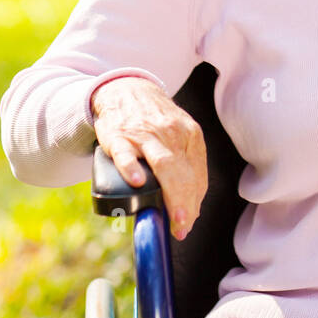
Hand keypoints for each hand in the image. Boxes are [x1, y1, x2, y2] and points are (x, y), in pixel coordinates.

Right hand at [91, 76, 206, 239]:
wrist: (127, 89)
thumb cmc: (155, 122)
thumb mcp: (178, 135)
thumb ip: (184, 165)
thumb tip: (189, 207)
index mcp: (190, 135)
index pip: (197, 173)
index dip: (195, 201)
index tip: (189, 222)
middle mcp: (171, 133)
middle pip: (183, 172)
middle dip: (186, 202)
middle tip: (183, 227)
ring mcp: (145, 134)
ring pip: (163, 163)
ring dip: (171, 193)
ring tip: (172, 218)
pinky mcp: (120, 136)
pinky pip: (126, 153)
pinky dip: (132, 168)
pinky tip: (137, 183)